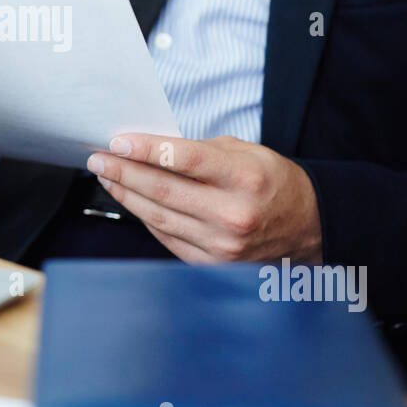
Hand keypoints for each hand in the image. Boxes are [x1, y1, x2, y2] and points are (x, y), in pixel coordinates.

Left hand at [86, 134, 321, 264]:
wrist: (308, 227)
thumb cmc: (273, 183)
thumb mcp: (246, 152)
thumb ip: (199, 150)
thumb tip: (148, 149)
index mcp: (244, 177)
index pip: (183, 159)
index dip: (145, 150)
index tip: (117, 142)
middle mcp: (233, 214)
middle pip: (163, 190)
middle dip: (124, 172)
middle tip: (98, 159)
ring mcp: (222, 244)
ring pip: (159, 216)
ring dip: (126, 195)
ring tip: (107, 177)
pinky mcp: (213, 264)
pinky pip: (167, 237)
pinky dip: (145, 218)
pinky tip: (131, 201)